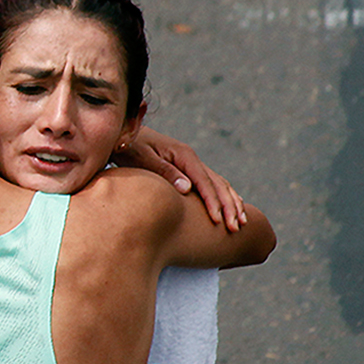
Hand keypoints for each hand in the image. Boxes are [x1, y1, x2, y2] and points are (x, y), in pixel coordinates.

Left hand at [114, 126, 247, 230]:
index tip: (218, 222)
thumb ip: (164, 172)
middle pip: (217, 184)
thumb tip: (187, 188)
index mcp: (184, 155)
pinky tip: (231, 207)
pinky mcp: (186, 169)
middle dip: (229, 207)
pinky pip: (211, 183)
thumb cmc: (129, 148)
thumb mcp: (142, 158)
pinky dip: (224, 196)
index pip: (204, 182)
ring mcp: (190, 163)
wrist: (122, 135)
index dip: (213, 203)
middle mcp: (191, 158)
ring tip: (241, 222)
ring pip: (219, 184)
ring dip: (231, 203)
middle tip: (236, 228)